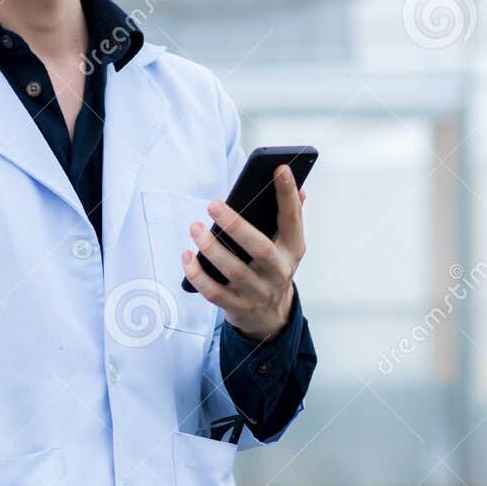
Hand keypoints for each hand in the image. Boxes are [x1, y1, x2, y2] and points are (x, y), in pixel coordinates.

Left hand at [182, 165, 306, 339]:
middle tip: (212, 204)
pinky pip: (213, 292)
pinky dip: (197, 274)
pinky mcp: (237, 307)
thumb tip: (300, 187)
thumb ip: (291, 217)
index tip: (279, 168)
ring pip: (234, 271)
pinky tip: (186, 256)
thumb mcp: (287, 245)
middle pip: (260, 248)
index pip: (293, 219)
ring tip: (195, 227)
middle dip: (236, 225)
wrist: (271, 316)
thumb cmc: (272, 267)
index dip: (287, 194)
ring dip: (211, 248)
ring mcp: (258, 292)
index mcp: (293, 250)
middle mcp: (279, 272)